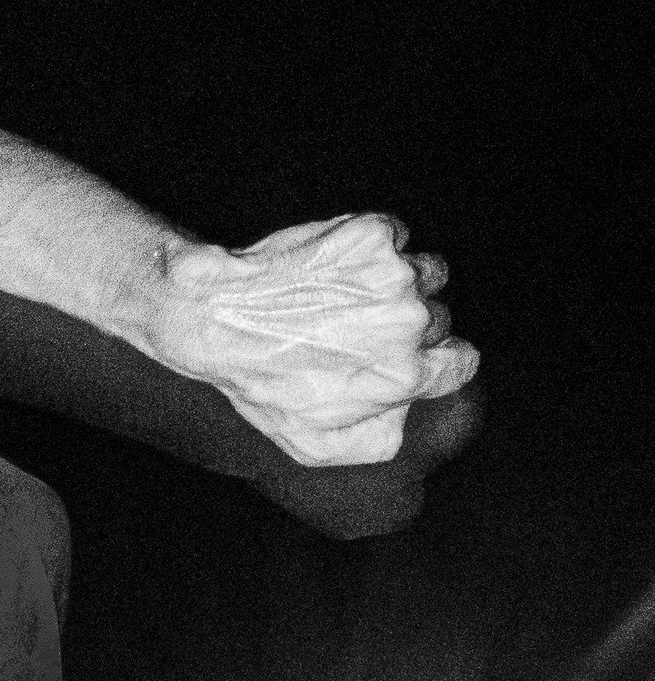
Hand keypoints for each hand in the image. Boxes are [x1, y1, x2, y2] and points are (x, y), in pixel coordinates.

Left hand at [156, 214, 478, 466]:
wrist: (218, 319)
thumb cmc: (263, 387)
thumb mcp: (316, 446)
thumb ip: (378, 441)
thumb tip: (409, 417)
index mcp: (403, 376)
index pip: (462, 362)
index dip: (438, 362)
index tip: (411, 358)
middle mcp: (410, 322)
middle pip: (438, 319)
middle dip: (404, 326)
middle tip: (352, 332)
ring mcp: (395, 273)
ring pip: (425, 273)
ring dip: (396, 285)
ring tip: (344, 299)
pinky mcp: (373, 234)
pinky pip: (396, 238)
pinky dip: (373, 250)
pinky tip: (334, 271)